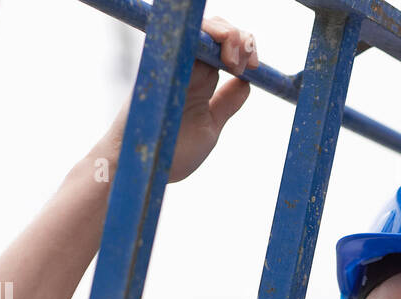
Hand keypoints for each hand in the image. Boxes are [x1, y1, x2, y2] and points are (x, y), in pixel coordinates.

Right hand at [87, 16, 258, 183]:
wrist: (145, 167)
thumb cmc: (173, 153)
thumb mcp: (210, 127)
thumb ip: (226, 104)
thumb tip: (246, 84)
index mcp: (199, 80)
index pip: (221, 48)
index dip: (242, 48)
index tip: (255, 66)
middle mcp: (185, 67)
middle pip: (213, 32)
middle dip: (238, 38)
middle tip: (250, 62)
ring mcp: (171, 64)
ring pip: (198, 28)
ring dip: (226, 35)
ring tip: (236, 59)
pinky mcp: (159, 65)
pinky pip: (181, 38)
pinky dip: (204, 35)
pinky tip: (221, 48)